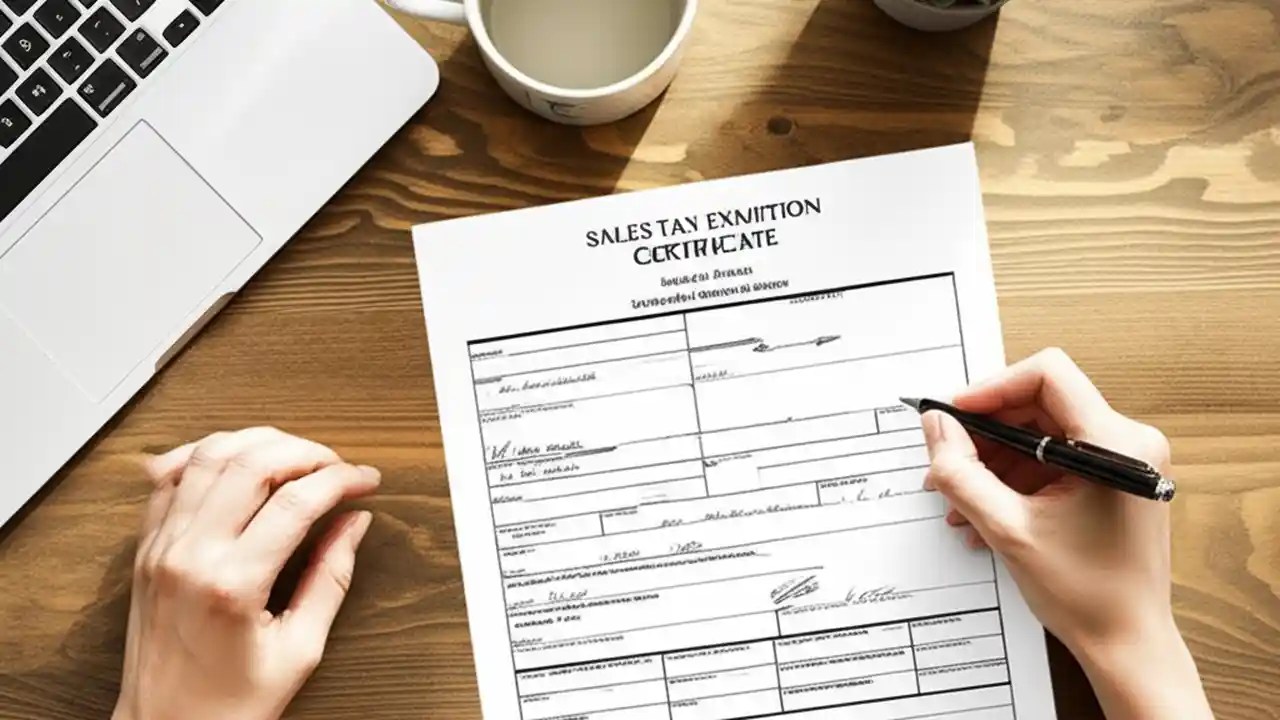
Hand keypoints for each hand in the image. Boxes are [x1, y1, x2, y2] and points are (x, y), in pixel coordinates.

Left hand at [113, 428, 379, 719]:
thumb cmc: (228, 706)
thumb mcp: (299, 650)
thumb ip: (331, 578)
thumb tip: (354, 524)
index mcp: (232, 584)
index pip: (298, 501)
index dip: (342, 479)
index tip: (365, 480)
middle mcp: (190, 555)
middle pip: (253, 462)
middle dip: (306, 451)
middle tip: (336, 465)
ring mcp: (161, 546)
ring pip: (207, 454)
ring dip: (257, 441)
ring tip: (293, 454)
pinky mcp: (145, 548)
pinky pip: (167, 477)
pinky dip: (202, 454)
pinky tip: (233, 458)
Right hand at [922, 348, 1211, 719]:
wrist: (1128, 643)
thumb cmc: (1089, 595)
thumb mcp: (1007, 528)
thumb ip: (962, 472)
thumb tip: (936, 426)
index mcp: (1116, 444)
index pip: (1047, 375)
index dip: (992, 387)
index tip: (955, 413)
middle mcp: (1128, 442)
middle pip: (1040, 402)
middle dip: (987, 430)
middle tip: (947, 456)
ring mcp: (1122, 460)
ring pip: (1042, 431)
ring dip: (995, 458)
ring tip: (959, 496)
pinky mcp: (1112, 478)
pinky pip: (1053, 457)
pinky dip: (1015, 476)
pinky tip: (985, 509)